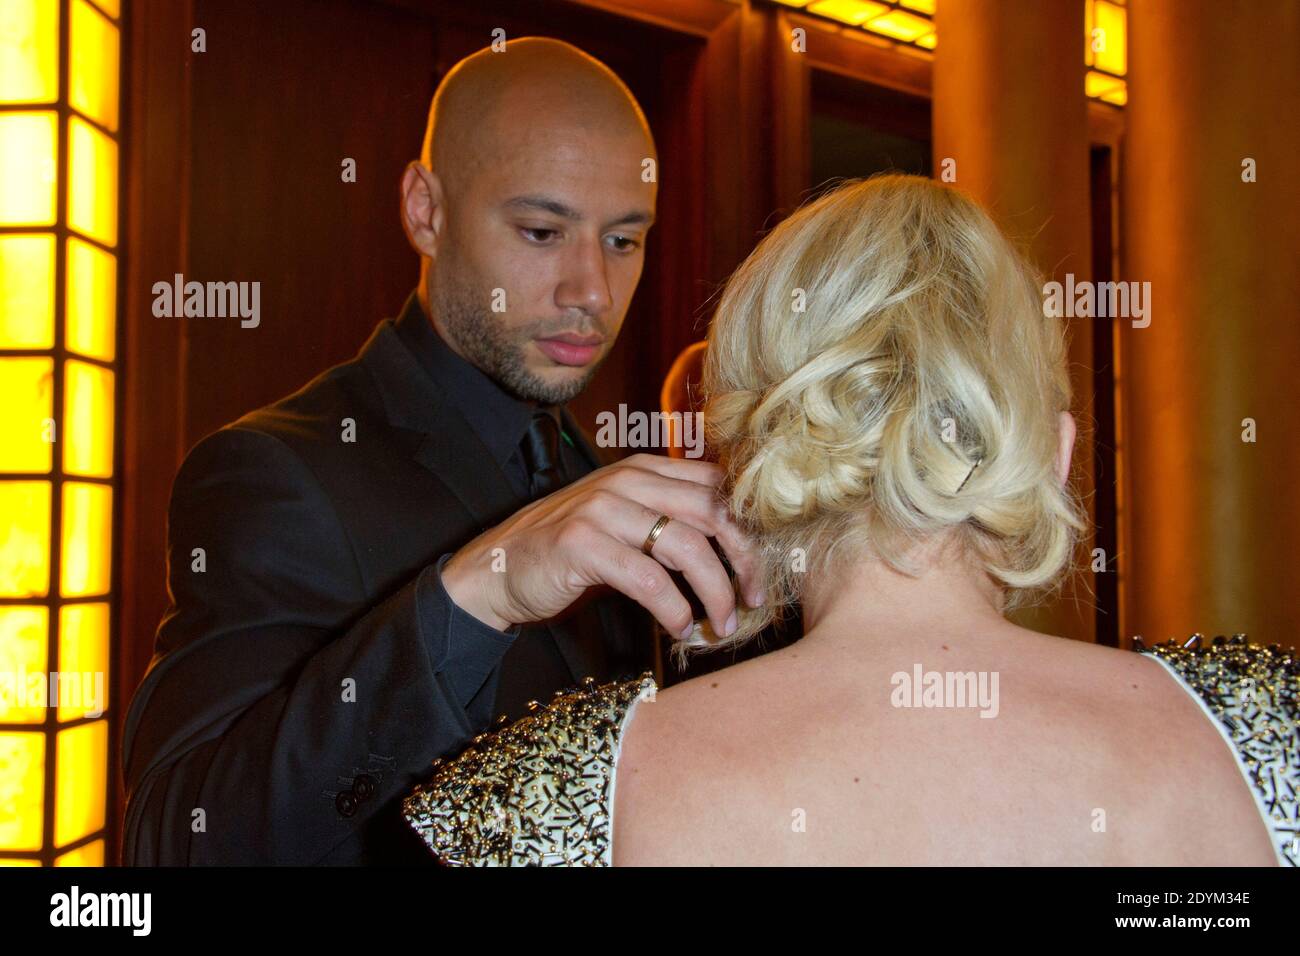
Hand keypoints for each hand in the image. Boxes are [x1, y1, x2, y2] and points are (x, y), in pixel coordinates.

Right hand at [440, 453, 762, 640]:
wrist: (498, 567)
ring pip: (687, 546)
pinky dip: (673, 609)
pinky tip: (679, 628)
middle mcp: (627, 481)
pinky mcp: (582, 544)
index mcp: (645, 470)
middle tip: (753, 599)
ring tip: (720, 624)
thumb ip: (672, 520)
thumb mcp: (626, 522)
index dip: (751, 528)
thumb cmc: (572, 551)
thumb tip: (739, 549)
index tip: (765, 568)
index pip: (718, 486)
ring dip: (714, 592)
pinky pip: (648, 579)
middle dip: (745, 561)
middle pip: (713, 513)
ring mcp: (603, 509)